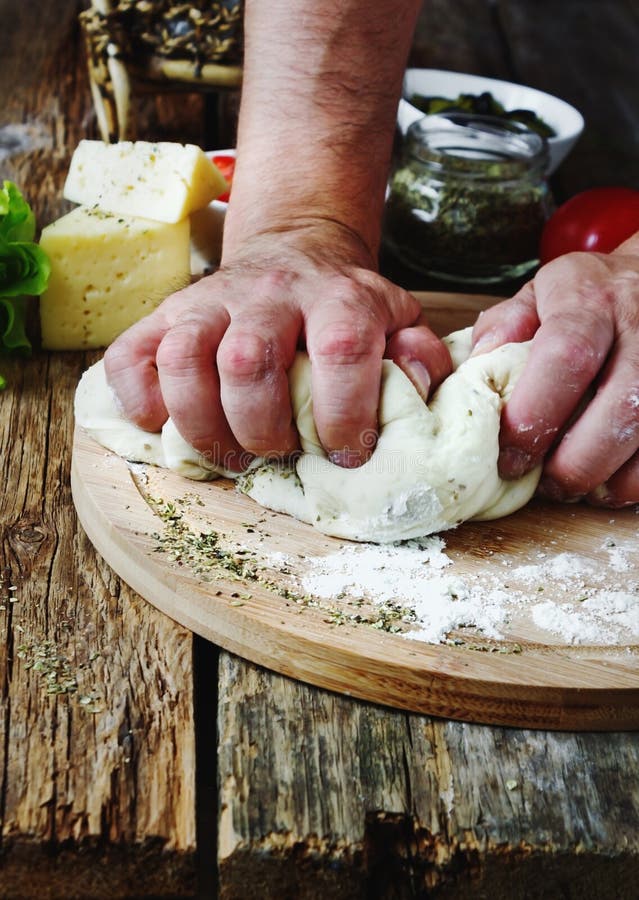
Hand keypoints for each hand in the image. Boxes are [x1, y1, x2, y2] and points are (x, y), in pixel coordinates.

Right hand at [104, 222, 450, 471]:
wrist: (293, 250)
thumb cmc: (345, 307)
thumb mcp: (397, 320)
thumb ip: (416, 353)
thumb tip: (415, 391)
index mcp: (338, 296)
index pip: (341, 351)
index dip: (342, 415)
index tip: (345, 453)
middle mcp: (271, 291)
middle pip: (250, 361)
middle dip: (262, 429)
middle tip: (276, 453)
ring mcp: (210, 300)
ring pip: (185, 358)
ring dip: (202, 423)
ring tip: (227, 452)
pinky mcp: (165, 314)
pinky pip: (131, 356)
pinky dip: (141, 401)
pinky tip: (166, 424)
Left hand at [471, 239, 638, 506]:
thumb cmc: (585, 299)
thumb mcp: (538, 295)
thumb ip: (503, 327)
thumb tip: (477, 366)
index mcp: (590, 300)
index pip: (567, 355)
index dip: (536, 412)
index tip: (510, 454)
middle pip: (621, 407)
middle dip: (576, 461)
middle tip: (545, 484)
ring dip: (609, 476)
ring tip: (574, 485)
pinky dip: (634, 480)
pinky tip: (608, 481)